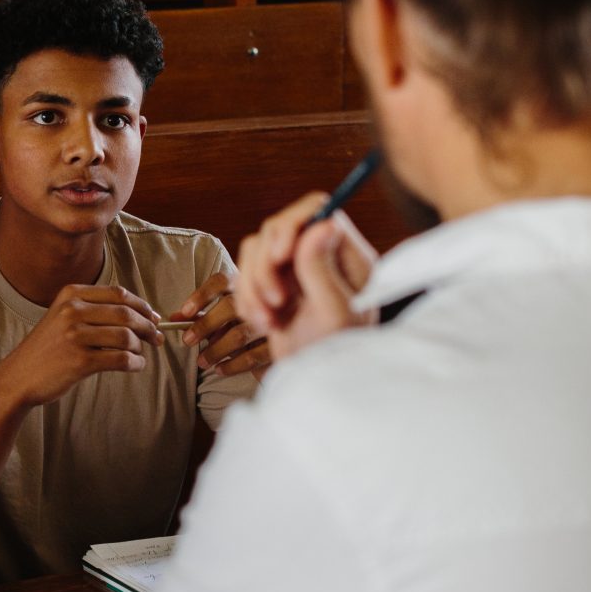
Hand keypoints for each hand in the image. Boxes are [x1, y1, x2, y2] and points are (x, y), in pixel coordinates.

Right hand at [0, 285, 161, 407]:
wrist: (19, 377)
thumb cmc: (47, 349)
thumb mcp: (63, 317)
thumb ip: (94, 310)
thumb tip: (141, 314)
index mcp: (71, 295)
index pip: (118, 293)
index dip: (142, 306)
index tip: (153, 317)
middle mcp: (72, 311)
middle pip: (126, 313)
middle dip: (147, 326)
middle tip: (156, 338)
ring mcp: (76, 336)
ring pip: (126, 336)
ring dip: (140, 347)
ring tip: (140, 355)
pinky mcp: (80, 361)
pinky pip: (121, 359)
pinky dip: (135, 363)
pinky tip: (134, 366)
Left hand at [170, 272, 269, 377]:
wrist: (287, 343)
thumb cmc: (245, 328)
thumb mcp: (223, 319)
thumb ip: (200, 316)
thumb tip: (172, 319)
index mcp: (245, 285)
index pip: (221, 281)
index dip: (201, 295)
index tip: (185, 313)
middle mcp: (261, 298)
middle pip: (230, 305)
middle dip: (205, 325)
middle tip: (187, 341)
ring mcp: (274, 320)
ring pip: (239, 334)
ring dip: (215, 350)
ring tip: (201, 362)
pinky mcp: (279, 344)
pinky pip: (252, 356)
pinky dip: (232, 365)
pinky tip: (219, 370)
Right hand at [236, 196, 377, 362]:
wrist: (316, 382)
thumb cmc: (334, 351)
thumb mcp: (333, 313)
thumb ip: (323, 268)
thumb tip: (323, 223)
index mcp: (347, 254)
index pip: (316, 209)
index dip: (290, 225)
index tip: (278, 258)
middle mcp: (320, 253)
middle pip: (276, 228)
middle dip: (265, 268)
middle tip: (274, 302)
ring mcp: (295, 267)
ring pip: (254, 251)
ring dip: (252, 288)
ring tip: (266, 323)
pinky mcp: (274, 282)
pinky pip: (244, 273)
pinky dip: (245, 299)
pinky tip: (261, 324)